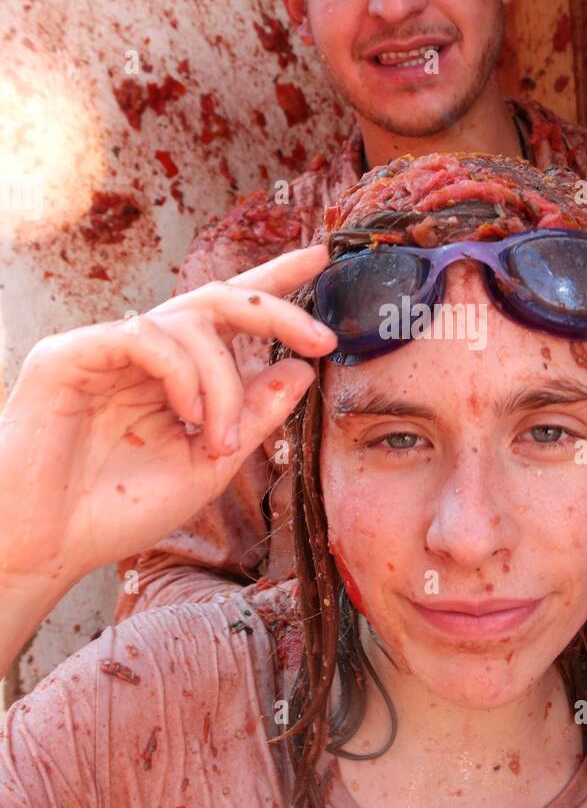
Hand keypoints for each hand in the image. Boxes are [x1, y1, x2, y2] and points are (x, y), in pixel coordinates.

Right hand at [0, 245, 334, 590]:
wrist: (46, 548)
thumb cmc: (116, 512)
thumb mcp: (209, 465)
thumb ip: (255, 416)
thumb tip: (302, 369)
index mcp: (171, 375)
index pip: (225, 315)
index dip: (272, 284)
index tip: (320, 259)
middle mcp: (140, 353)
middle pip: (216, 301)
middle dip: (276, 311)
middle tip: (320, 338)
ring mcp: (103, 348)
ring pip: (188, 323)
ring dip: (223, 382)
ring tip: (220, 438)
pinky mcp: (69, 353)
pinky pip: (143, 334)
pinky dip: (180, 370)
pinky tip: (185, 412)